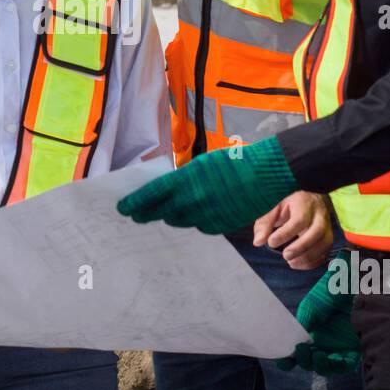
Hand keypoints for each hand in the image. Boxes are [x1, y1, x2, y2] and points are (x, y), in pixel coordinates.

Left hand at [117, 137, 297, 234]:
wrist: (266, 173)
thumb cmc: (233, 162)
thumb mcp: (202, 164)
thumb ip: (183, 179)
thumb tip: (166, 191)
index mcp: (185, 180)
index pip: (150, 196)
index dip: (134, 203)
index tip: (123, 209)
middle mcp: (192, 200)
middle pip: (162, 213)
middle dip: (149, 213)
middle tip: (138, 215)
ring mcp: (206, 216)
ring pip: (181, 221)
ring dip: (175, 215)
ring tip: (172, 210)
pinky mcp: (220, 225)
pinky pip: (201, 226)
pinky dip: (198, 220)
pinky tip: (202, 211)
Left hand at [252, 191, 332, 269]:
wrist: (310, 200)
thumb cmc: (288, 206)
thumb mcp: (274, 208)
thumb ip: (265, 224)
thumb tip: (257, 242)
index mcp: (304, 204)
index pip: (299, 219)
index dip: (286, 233)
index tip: (271, 242)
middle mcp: (319, 214)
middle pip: (317, 231)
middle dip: (301, 246)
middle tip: (285, 255)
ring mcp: (327, 227)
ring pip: (325, 243)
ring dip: (308, 256)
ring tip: (290, 262)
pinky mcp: (329, 238)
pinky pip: (326, 252)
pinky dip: (314, 261)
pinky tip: (298, 263)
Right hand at [276, 269, 360, 376]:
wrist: (348, 284)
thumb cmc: (326, 294)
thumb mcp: (309, 308)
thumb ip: (303, 326)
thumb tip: (294, 344)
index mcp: (307, 338)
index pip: (294, 356)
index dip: (287, 362)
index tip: (284, 361)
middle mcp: (320, 346)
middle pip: (309, 364)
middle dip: (304, 361)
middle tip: (302, 348)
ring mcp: (336, 349)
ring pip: (327, 369)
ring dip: (320, 366)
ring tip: (318, 355)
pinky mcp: (353, 349)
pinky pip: (347, 365)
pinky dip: (340, 366)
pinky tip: (334, 358)